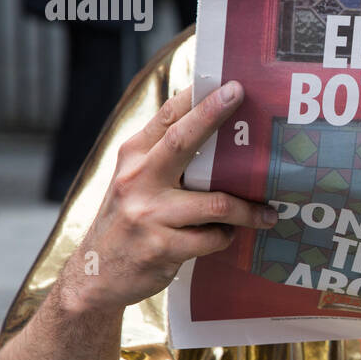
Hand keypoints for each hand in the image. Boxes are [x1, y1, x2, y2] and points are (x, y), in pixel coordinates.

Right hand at [56, 80, 278, 315]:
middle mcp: (136, 179)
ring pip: (216, 202)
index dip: (199, 98)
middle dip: (213, 115)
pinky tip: (226, 237)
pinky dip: (225, 237)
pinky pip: (212, 238)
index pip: (166, 117)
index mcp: (133, 156)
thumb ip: (164, 157)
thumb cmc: (127, 221)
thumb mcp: (134, 182)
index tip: (229, 83)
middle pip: (182, 140)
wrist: (95, 276)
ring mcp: (148, 214)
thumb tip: (213, 128)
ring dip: (247, 209)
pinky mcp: (161, 247)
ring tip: (266, 214)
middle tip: (242, 97)